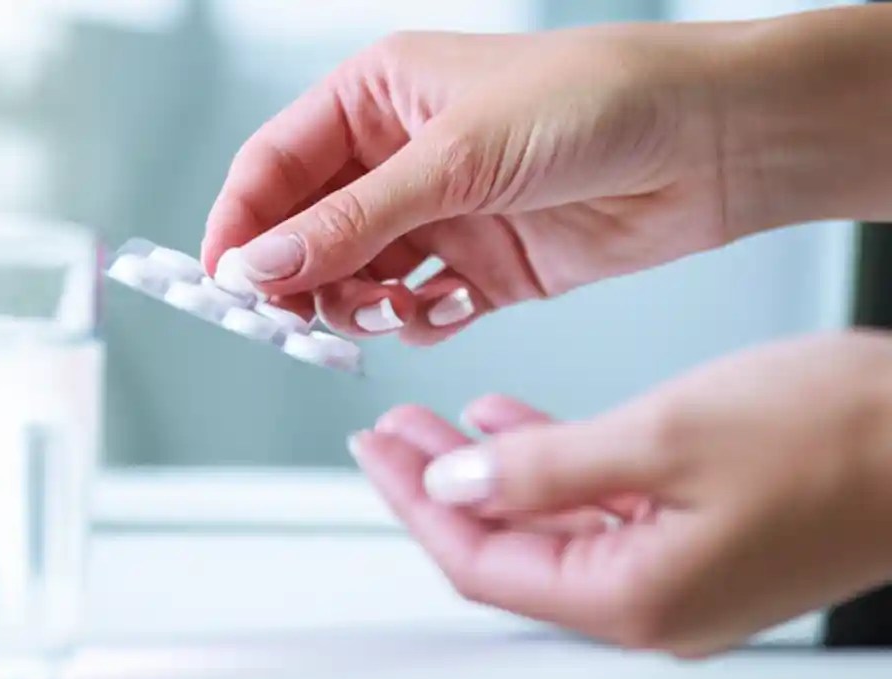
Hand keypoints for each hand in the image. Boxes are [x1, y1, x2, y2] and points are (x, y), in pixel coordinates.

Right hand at [202, 23, 734, 343]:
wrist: (716, 143)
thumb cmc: (600, 100)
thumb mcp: (458, 156)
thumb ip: (354, 218)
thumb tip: (262, 262)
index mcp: (378, 97)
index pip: (275, 166)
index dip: (241, 226)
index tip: (221, 284)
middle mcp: (402, 156)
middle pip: (308, 231)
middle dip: (296, 278)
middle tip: (291, 320)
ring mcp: (443, 214)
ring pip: (357, 278)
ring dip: (357, 305)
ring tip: (385, 311)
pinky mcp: (485, 266)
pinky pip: (419, 309)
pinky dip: (417, 322)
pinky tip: (442, 310)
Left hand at [348, 331, 891, 656]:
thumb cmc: (844, 436)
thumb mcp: (664, 435)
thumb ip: (544, 467)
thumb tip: (456, 484)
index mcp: (635, 597)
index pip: (482, 561)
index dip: (415, 503)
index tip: (374, 451)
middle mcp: (651, 602)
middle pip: (507, 547)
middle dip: (440, 485)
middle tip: (389, 435)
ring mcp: (679, 573)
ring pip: (548, 524)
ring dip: (489, 470)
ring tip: (434, 422)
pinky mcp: (703, 538)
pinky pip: (600, 507)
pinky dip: (553, 464)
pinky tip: (516, 426)